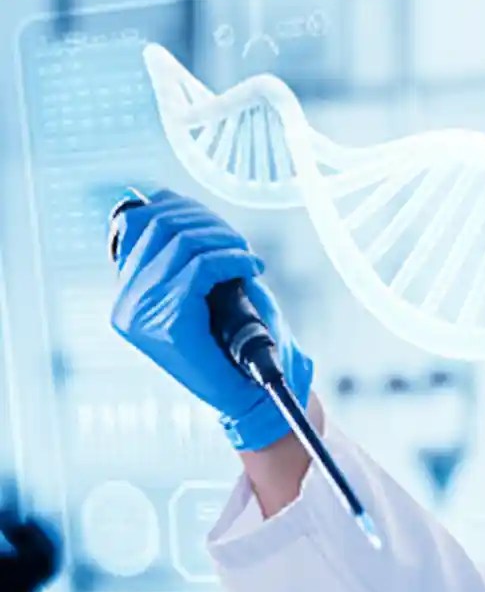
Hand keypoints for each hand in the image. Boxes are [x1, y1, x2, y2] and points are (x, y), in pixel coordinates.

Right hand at [110, 189, 313, 450]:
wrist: (246, 392)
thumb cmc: (232, 340)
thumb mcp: (202, 291)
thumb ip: (183, 255)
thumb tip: (168, 200)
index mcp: (127, 293)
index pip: (139, 223)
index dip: (181, 208)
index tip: (214, 221)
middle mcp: (126, 302)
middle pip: (160, 225)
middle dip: (208, 222)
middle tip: (238, 242)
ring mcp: (142, 313)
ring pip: (183, 242)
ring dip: (225, 240)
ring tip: (246, 255)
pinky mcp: (168, 322)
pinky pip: (202, 267)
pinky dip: (234, 259)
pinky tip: (251, 268)